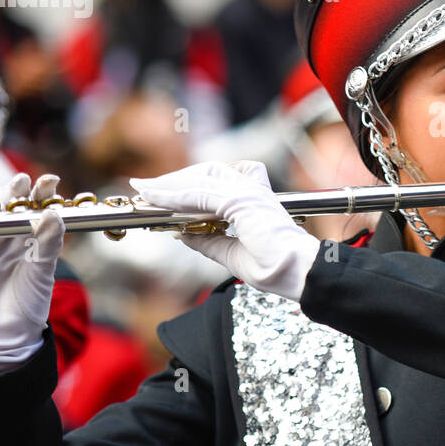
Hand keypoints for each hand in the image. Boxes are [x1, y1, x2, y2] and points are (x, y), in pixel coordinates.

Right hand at [0, 173, 63, 374]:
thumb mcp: (42, 273)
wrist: (4, 337)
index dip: (41, 195)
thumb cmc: (29, 304)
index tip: (50, 181)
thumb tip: (54, 214)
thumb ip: (49, 244)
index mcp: (30, 239)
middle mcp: (7, 239)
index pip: (36, 211)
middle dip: (13, 193)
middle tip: (21, 180)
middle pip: (8, 209)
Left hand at [131, 161, 321, 302]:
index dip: (186, 183)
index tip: (160, 191)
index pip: (215, 180)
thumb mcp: (232, 254)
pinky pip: (199, 194)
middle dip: (173, 180)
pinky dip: (175, 196)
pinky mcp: (242, 200)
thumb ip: (208, 241)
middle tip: (145, 188)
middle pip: (205, 172)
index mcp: (254, 198)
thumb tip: (182, 235)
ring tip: (144, 191)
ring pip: (199, 179)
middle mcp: (252, 188)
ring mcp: (249, 191)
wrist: (299, 273)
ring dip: (169, 185)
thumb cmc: (277, 268)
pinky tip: (156, 199)